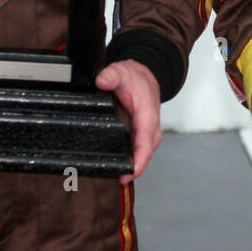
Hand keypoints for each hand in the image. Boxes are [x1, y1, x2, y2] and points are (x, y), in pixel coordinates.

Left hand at [96, 59, 161, 184]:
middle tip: (115, 180)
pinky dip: (128, 160)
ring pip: (140, 155)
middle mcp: (150, 128)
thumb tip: (102, 81)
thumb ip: (111, 75)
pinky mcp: (139, 137)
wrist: (144, 77)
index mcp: (147, 115)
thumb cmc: (136, 78)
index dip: (139, 161)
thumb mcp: (122, 71)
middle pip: (144, 154)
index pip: (146, 142)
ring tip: (112, 175)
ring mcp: (145, 135)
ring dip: (130, 167)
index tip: (130, 174)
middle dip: (133, 170)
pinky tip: (114, 166)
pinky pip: (136, 152)